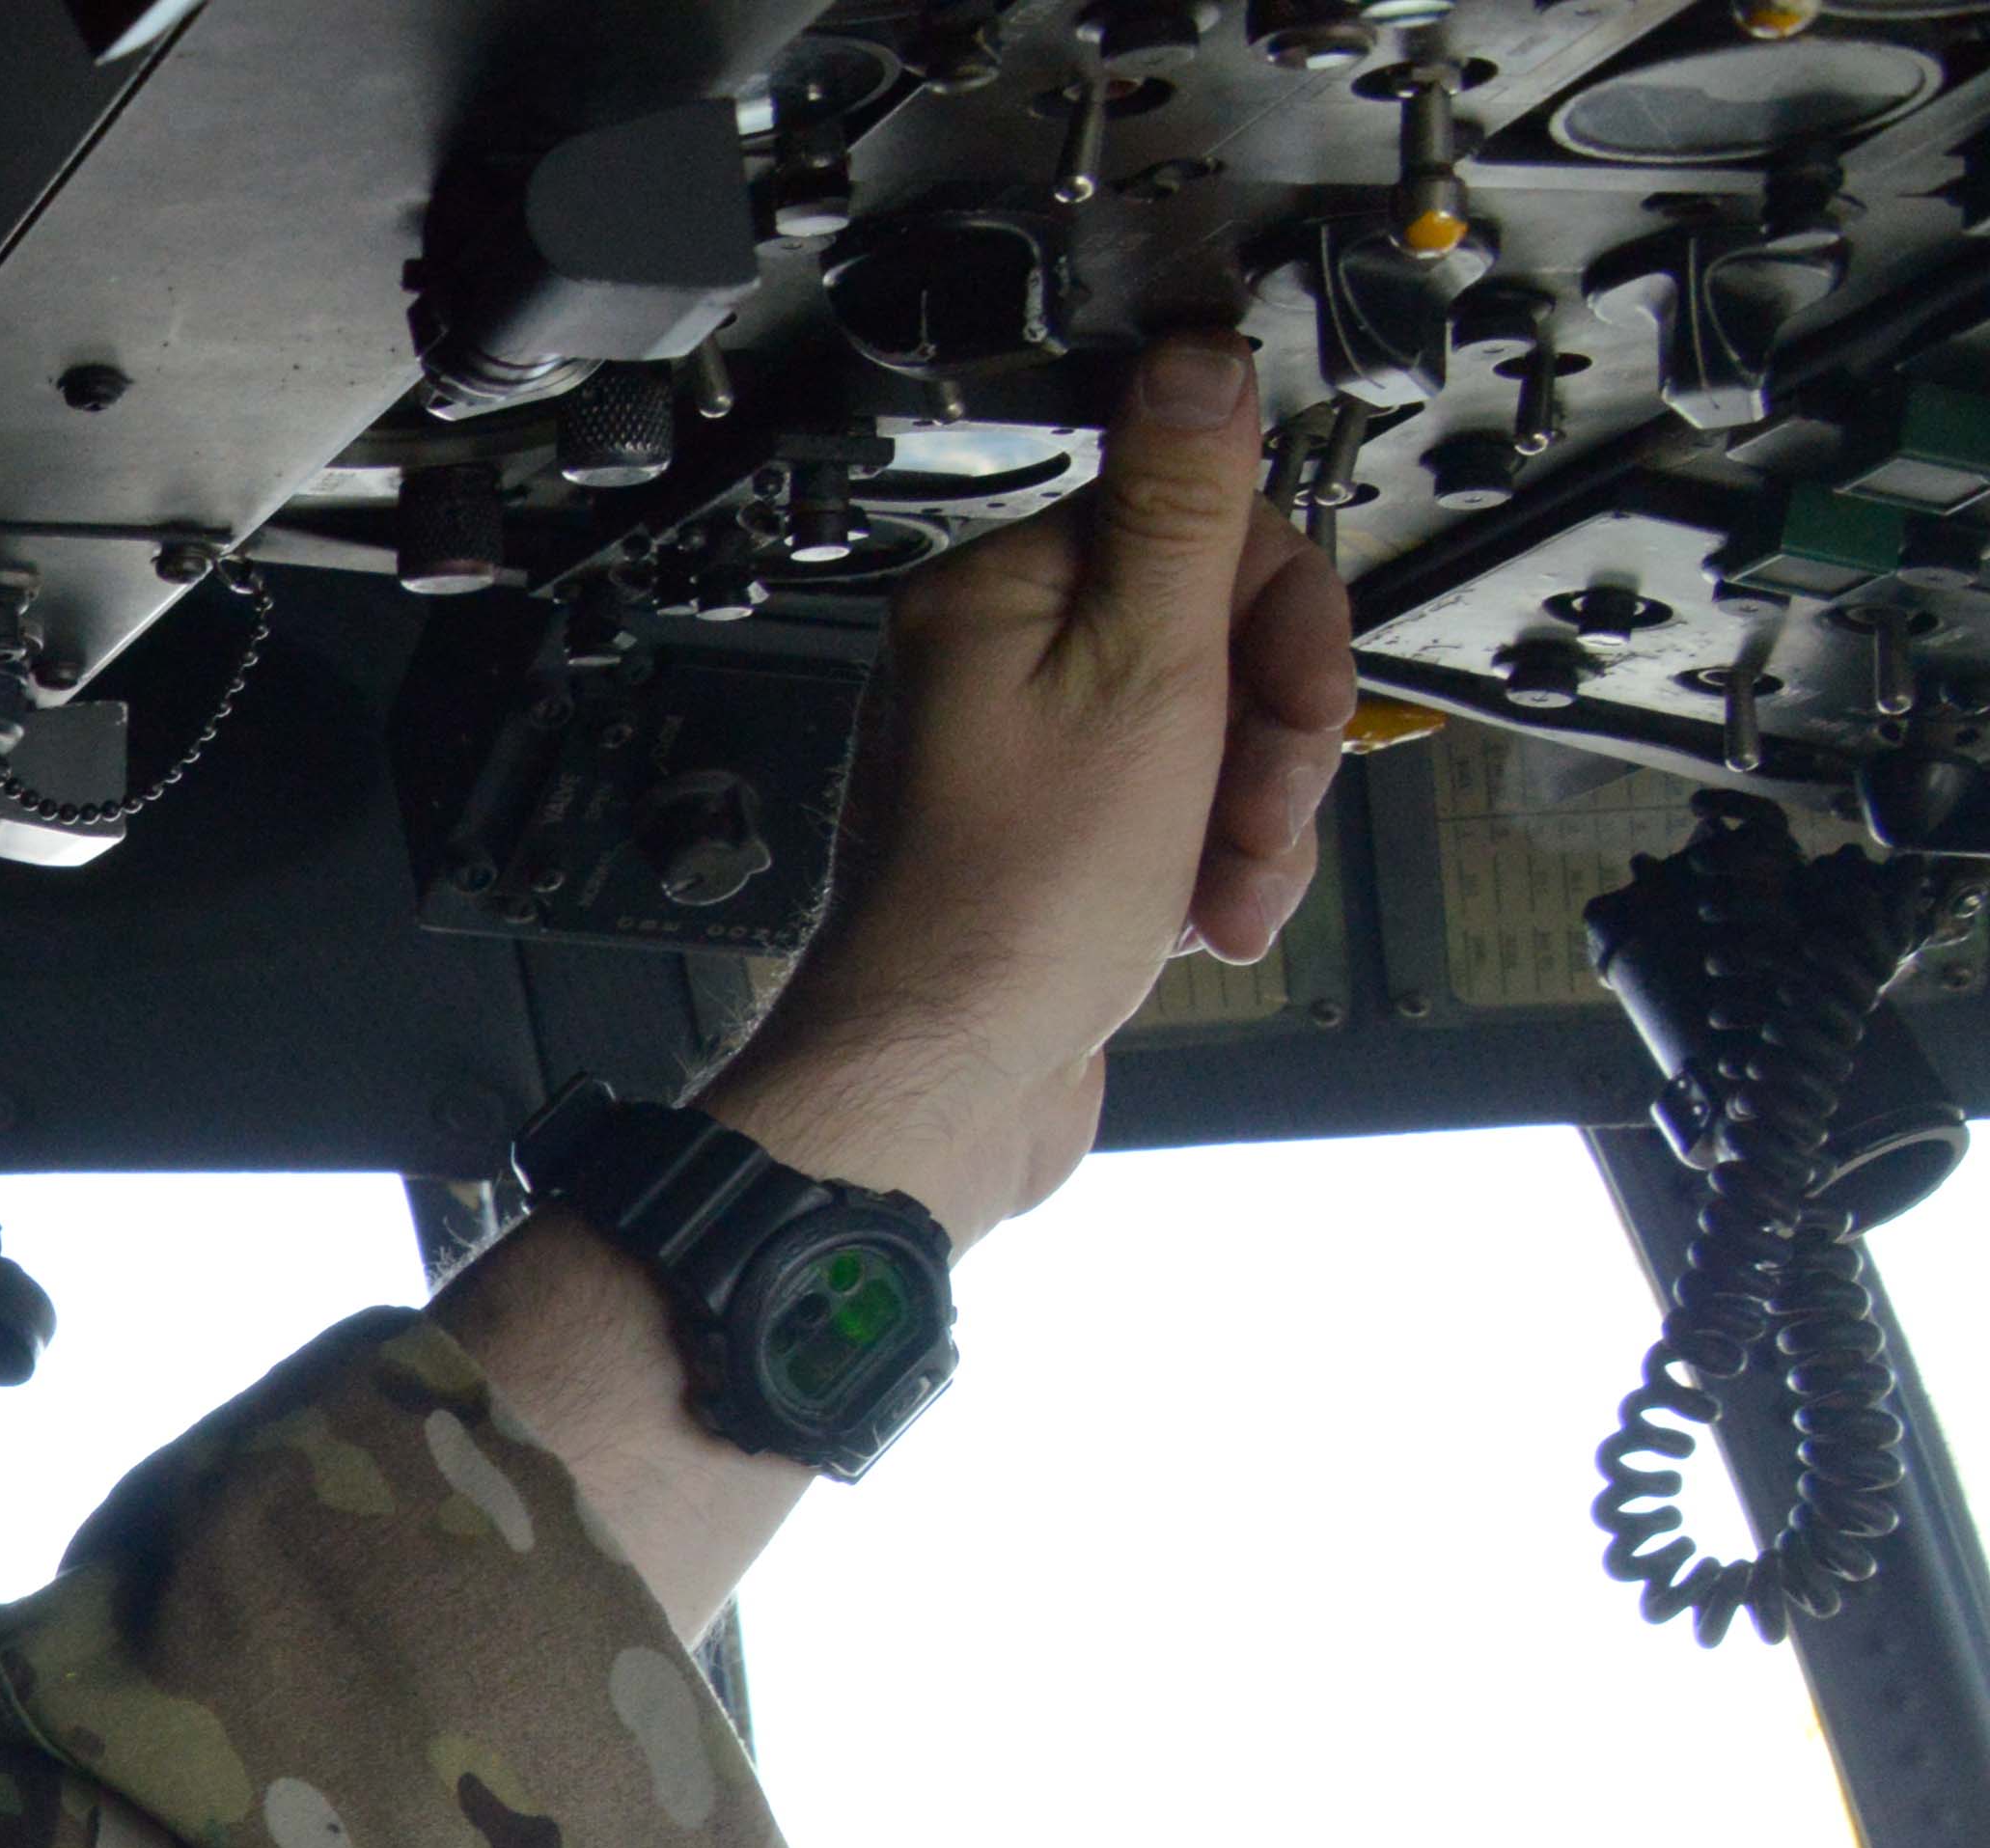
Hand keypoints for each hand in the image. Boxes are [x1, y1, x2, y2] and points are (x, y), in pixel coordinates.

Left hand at [718, 335, 1356, 1242]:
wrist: (950, 1087)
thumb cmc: (1018, 899)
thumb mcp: (1145, 670)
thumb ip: (1183, 510)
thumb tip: (1195, 360)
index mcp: (1001, 597)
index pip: (1197, 528)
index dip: (1276, 615)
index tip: (1297, 696)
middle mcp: (999, 669)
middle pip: (1214, 635)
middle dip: (1271, 731)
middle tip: (1261, 810)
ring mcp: (1026, 765)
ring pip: (1211, 737)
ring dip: (1253, 817)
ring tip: (1231, 889)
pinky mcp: (1054, 852)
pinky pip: (1178, 821)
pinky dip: (1211, 872)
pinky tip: (1201, 924)